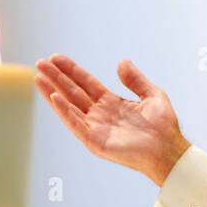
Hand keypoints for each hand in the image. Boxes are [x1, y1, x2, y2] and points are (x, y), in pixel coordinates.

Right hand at [34, 54, 190, 185]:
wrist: (168, 148)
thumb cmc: (163, 126)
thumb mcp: (152, 95)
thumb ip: (136, 80)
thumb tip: (121, 61)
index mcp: (111, 103)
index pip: (86, 83)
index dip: (71, 70)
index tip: (56, 57)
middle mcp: (99, 114)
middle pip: (73, 92)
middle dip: (56, 77)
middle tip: (40, 62)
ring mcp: (95, 128)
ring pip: (69, 106)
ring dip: (53, 92)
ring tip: (38, 77)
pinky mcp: (95, 141)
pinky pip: (76, 124)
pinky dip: (64, 111)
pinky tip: (54, 97)